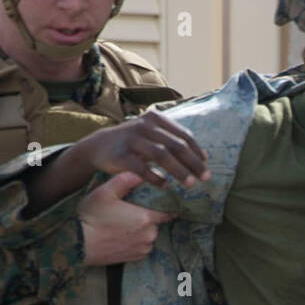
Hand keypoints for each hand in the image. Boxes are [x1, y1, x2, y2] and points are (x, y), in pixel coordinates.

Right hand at [77, 107, 208, 188]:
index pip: (182, 134)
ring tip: (190, 184)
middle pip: (175, 146)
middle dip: (193, 163)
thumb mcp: (150, 133)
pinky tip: (165, 186)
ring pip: (161, 155)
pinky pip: (142, 168)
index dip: (196, 149)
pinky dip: (155, 178)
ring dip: (178, 171)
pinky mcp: (121, 156)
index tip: (206, 162)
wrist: (98, 147)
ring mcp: (132, 140)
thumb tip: (198, 155)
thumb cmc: (132, 142)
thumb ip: (170, 138)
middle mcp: (144, 126)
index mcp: (155, 119)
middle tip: (206, 177)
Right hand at [79, 171, 169, 265]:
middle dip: (146, 217)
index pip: (166, 212)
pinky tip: (122, 236)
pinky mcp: (135, 258)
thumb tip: (140, 173)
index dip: (166, 206)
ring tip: (124, 225)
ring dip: (141, 230)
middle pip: (155, 223)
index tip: (164, 202)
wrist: (79, 244)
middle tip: (130, 212)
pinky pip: (142, 247)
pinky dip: (135, 242)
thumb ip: (125, 180)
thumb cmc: (91, 216)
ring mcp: (142, 248)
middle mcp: (148, 235)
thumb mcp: (105, 192)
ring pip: (148, 235)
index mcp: (145, 218)